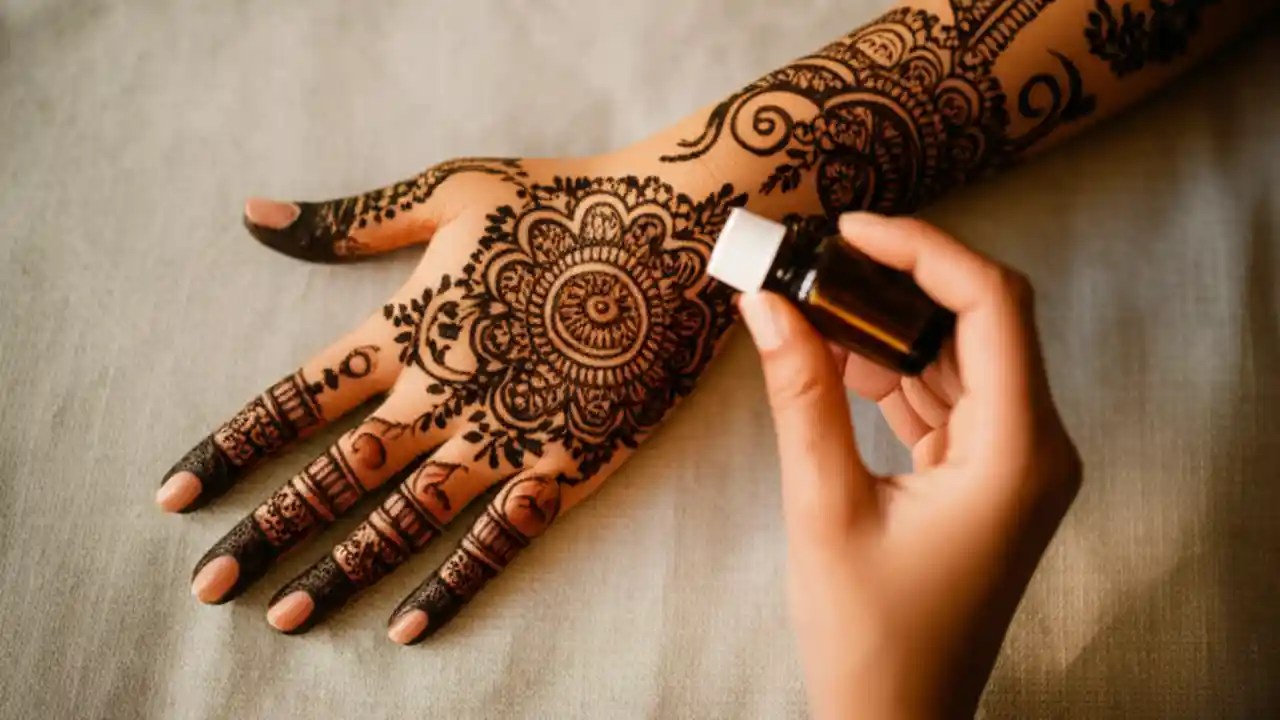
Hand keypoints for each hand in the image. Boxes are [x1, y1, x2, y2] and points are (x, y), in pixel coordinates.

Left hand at [158, 155, 744, 641]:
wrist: (677, 231)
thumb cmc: (564, 201)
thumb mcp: (449, 190)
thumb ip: (350, 220)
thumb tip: (253, 217)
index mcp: (409, 325)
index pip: (296, 400)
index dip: (232, 448)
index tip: (174, 496)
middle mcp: (443, 392)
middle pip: (336, 475)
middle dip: (266, 532)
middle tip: (208, 588)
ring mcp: (505, 435)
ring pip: (404, 519)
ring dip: (339, 570)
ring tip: (284, 619)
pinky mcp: (566, 463)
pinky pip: (499, 538)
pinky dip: (451, 583)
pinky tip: (407, 626)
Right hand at [738, 214, 1081, 718]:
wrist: (894, 718)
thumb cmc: (870, 637)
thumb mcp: (823, 507)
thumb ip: (799, 396)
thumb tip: (765, 306)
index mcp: (1020, 454)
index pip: (992, 305)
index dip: (921, 249)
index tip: (848, 229)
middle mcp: (1036, 449)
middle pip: (978, 321)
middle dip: (893, 281)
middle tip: (814, 258)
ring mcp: (1015, 463)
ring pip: (957, 355)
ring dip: (885, 324)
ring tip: (808, 299)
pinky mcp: (986, 475)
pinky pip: (943, 396)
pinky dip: (889, 371)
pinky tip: (830, 355)